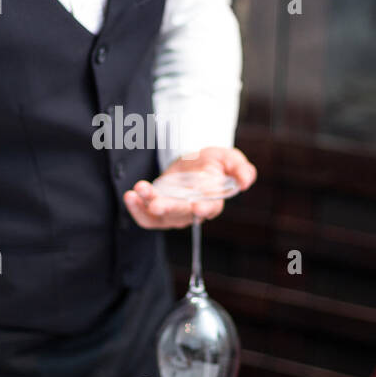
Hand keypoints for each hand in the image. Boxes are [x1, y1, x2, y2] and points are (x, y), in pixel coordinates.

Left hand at [123, 145, 256, 229]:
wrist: (193, 160)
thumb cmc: (215, 162)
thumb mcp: (230, 158)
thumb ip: (240, 169)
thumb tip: (245, 181)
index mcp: (212, 200)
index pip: (210, 208)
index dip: (204, 208)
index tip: (197, 206)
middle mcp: (191, 211)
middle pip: (180, 214)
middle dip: (168, 208)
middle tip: (156, 204)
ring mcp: (173, 212)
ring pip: (159, 216)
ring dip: (146, 205)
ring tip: (138, 189)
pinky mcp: (157, 210)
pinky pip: (145, 217)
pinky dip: (136, 210)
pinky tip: (130, 196)